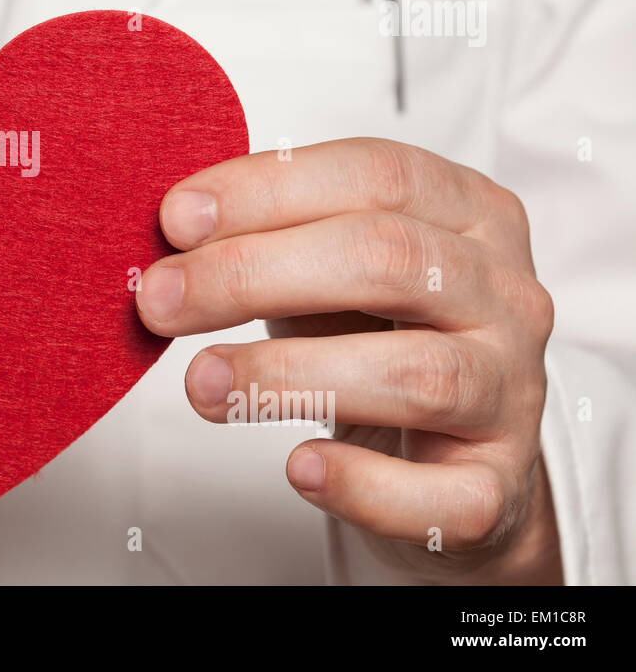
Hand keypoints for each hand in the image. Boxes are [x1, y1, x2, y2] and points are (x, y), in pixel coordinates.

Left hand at [136, 138, 561, 582]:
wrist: (446, 452)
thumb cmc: (373, 333)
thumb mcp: (325, 263)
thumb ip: (265, 237)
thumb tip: (169, 233)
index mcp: (468, 213)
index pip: (377, 176)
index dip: (268, 192)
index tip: (175, 220)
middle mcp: (505, 295)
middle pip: (388, 261)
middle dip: (254, 274)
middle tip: (159, 300)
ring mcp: (512, 393)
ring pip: (416, 374)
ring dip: (289, 376)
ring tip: (201, 382)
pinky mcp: (497, 488)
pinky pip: (445, 496)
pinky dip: (365, 485)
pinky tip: (299, 467)